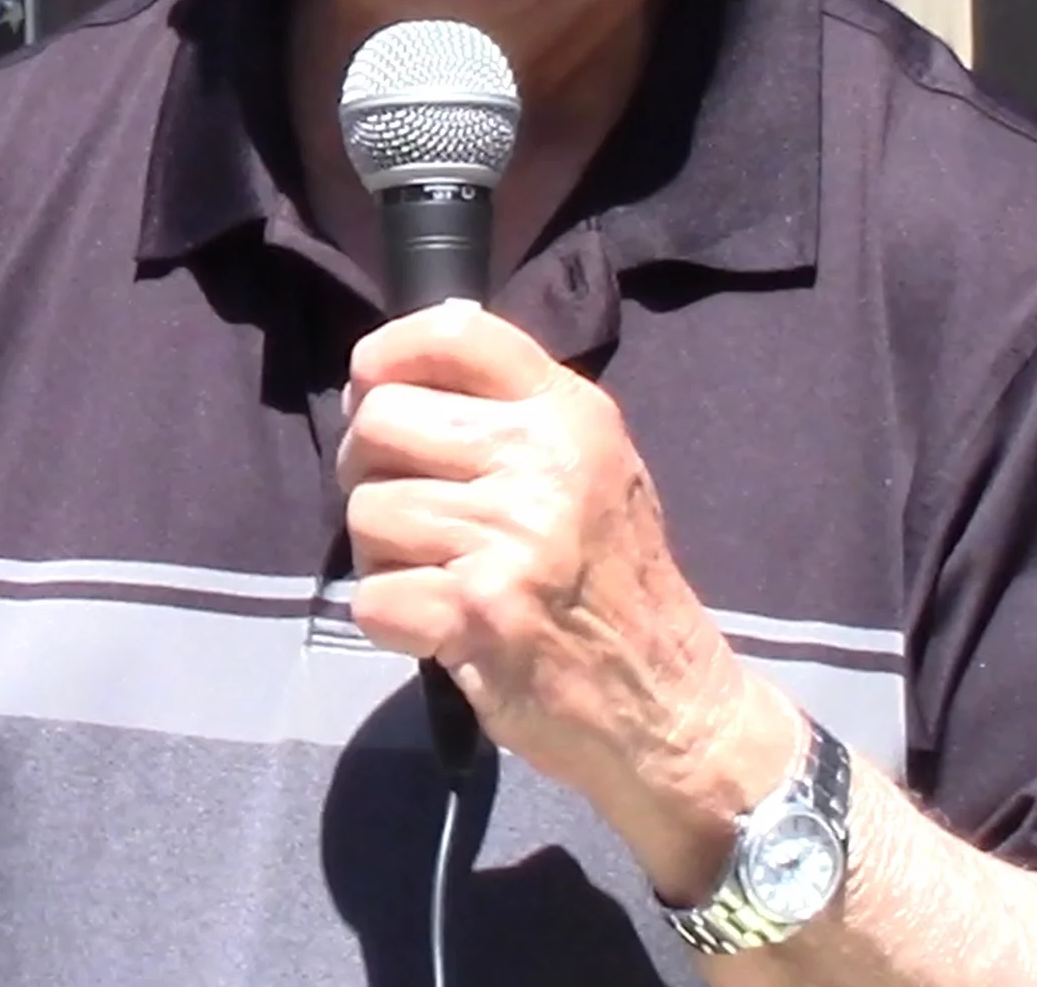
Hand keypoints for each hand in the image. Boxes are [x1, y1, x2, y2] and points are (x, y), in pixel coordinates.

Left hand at [336, 300, 794, 899]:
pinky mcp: (479, 613)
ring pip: (366, 512)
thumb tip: (393, 363)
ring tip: (437, 575)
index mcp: (570, 414)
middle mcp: (542, 462)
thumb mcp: (594, 466)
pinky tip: (439, 626)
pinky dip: (390, 620)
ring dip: (381, 554)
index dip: (386, 354)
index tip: (372, 388)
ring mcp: (512, 538)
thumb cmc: (616, 579)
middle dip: (368, 467)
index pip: (453, 333)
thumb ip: (513, 409)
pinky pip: (371, 596)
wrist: (671, 703)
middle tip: (407, 507)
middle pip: (380, 420)